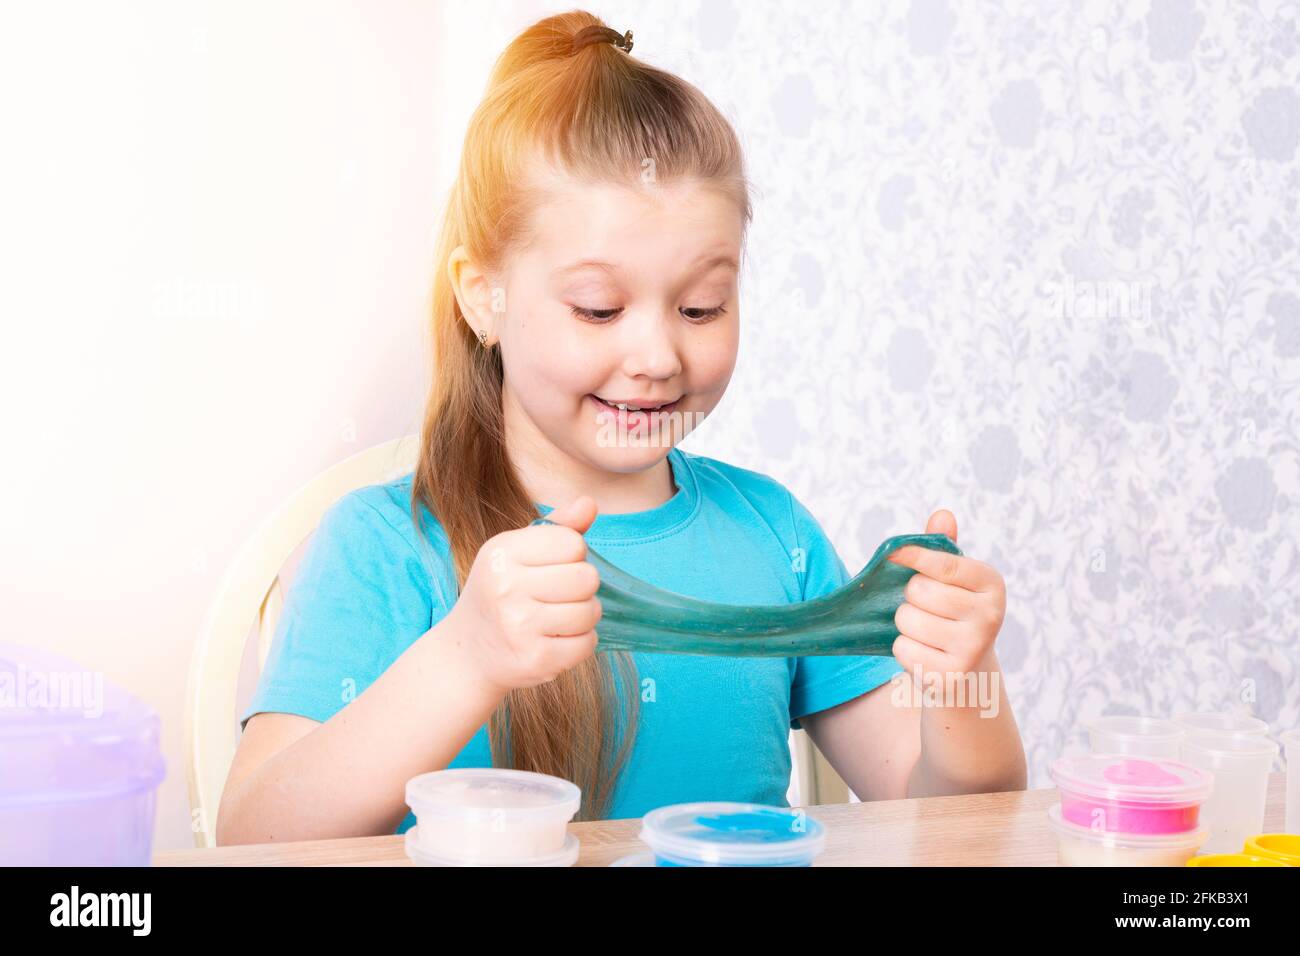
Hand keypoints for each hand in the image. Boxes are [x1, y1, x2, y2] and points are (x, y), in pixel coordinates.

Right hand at [449, 495, 602, 693]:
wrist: (468, 651)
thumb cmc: (500, 592)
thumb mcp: (518, 552)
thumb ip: (558, 527)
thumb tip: (590, 503)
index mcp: (502, 552)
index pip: (573, 543)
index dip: (572, 556)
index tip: (552, 568)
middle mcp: (507, 587)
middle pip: (587, 578)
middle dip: (582, 588)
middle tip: (559, 596)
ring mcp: (519, 626)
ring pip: (590, 612)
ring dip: (583, 616)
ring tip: (558, 618)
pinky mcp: (535, 659)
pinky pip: (587, 644)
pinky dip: (580, 643)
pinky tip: (557, 640)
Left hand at [886, 509, 1005, 674]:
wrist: (968, 672)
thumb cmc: (954, 613)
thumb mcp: (954, 580)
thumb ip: (943, 548)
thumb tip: (942, 514)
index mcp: (992, 584)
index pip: (944, 563)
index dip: (913, 556)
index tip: (893, 553)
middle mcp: (990, 616)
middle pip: (919, 591)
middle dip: (911, 597)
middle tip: (926, 608)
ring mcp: (973, 648)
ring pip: (908, 620)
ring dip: (905, 624)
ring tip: (925, 631)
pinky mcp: (951, 676)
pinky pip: (904, 649)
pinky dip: (905, 649)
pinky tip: (924, 652)